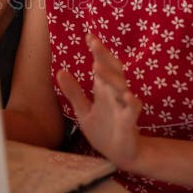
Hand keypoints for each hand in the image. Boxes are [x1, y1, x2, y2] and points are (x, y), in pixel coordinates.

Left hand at [56, 33, 141, 168]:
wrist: (120, 156)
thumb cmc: (104, 130)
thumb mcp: (83, 111)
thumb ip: (73, 92)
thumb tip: (60, 70)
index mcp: (104, 91)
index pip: (101, 66)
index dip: (97, 51)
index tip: (89, 36)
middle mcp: (115, 95)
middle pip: (113, 71)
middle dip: (104, 57)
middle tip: (93, 43)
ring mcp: (123, 108)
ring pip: (121, 88)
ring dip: (111, 77)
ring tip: (97, 66)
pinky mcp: (129, 123)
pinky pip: (132, 111)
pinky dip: (131, 102)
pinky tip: (127, 96)